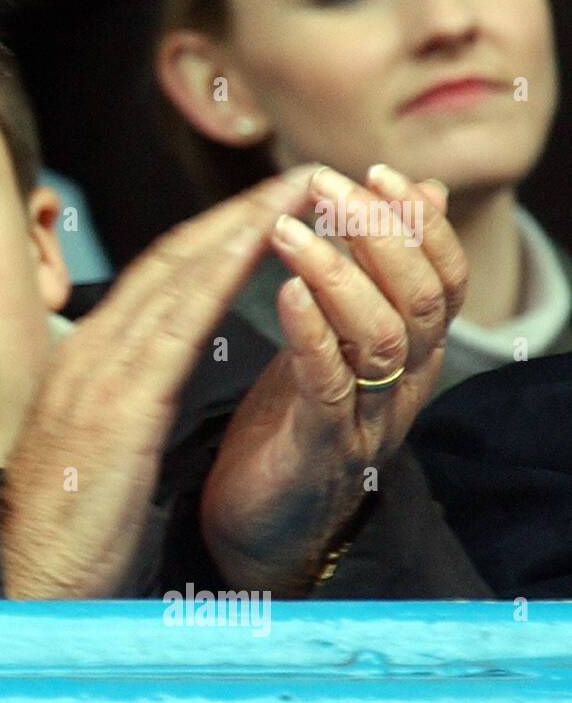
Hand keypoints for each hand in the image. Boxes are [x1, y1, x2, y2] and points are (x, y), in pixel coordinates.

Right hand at [0, 168, 318, 597]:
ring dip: (240, 225)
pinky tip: (260, 244)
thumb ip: (112, 408)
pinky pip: (175, 327)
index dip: (213, 239)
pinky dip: (219, 276)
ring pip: (176, 278)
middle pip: (170, 263)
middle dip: (237, 212)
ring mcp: (98, 377)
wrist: (21, 586)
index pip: (155, 285)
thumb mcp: (89, 455)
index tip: (265, 209)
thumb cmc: (62, 534)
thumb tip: (140, 387)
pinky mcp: (115, 411)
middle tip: (298, 174)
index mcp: (85, 366)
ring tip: (297, 190)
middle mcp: (89, 355)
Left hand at [200, 163, 466, 593]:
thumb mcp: (337, 339)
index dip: (418, 223)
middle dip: (377, 233)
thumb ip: (375, 273)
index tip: (375, 173)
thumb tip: (421, 191)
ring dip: (336, 272)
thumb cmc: (291, 425)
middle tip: (325, 187)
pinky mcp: (318, 449)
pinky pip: (328, 386)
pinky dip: (311, 334)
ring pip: (380, 336)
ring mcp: (365, 420)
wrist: (259, 529)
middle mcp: (401, 386)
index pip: (443, 278)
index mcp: (409, 356)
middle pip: (418, 298)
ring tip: (288, 230)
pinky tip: (286, 292)